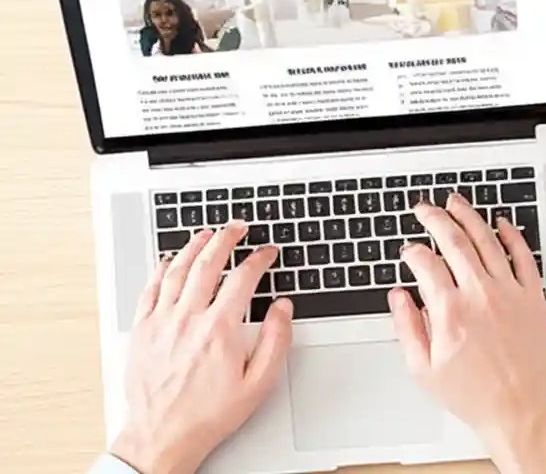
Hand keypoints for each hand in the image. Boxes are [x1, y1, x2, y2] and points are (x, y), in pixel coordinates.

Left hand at [110, 222, 292, 473]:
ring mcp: (161, 323)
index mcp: (219, 330)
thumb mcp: (258, 384)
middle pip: (208, 263)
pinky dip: (161, 269)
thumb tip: (283, 310)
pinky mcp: (142, 330)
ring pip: (177, 270)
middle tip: (237, 228)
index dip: (259, 259)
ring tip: (206, 234)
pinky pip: (150, 289)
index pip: (243, 279)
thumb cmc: (208, 414)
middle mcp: (188, 320)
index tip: (267, 253)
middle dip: (226, 239)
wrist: (162, 436)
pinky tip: (169, 260)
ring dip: (194, 246)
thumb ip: (275, 342)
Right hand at [389, 194, 545, 473]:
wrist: (519, 410)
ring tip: (456, 203)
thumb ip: (407, 327)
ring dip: (469, 217)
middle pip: (455, 241)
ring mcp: (509, 293)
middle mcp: (480, 295)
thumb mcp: (423, 369)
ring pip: (488, 240)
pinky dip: (512, 236)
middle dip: (435, 218)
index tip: (407, 250)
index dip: (412, 251)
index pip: (425, 264)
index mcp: (450, 312)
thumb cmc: (474, 395)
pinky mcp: (533, 297)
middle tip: (425, 208)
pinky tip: (502, 224)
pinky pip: (523, 257)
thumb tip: (398, 297)